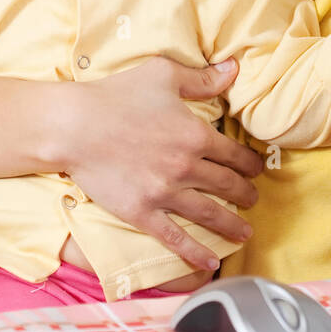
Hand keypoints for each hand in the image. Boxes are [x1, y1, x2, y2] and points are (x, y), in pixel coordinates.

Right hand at [50, 56, 263, 271]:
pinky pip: (175, 238)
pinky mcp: (142, 212)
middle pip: (227, 185)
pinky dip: (195, 253)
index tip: (257, 170)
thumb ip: (202, 77)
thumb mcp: (163, 74)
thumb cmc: (117, 94)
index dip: (251, 164)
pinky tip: (212, 263)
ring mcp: (164, 193)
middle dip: (245, 194)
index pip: (235, 154)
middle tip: (253, 200)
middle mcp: (186, 167)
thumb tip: (234, 68)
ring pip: (209, 214)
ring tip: (246, 232)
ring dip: (232, 225)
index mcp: (195, 134)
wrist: (73, 126)